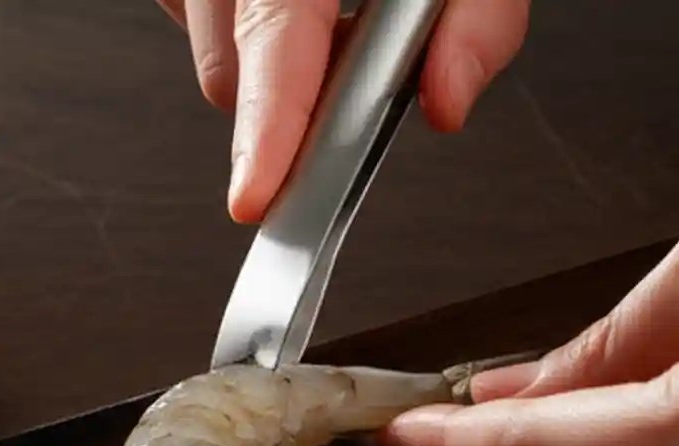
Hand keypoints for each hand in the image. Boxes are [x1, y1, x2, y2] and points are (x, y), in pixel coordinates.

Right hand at [152, 0, 529, 222]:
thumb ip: (479, 15)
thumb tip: (447, 101)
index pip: (271, 35)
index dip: (266, 125)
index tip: (259, 193)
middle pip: (227, 65)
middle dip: (287, 95)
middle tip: (359, 48)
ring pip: (210, 45)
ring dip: (268, 53)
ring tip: (333, 1)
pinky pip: (198, 11)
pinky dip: (250, 22)